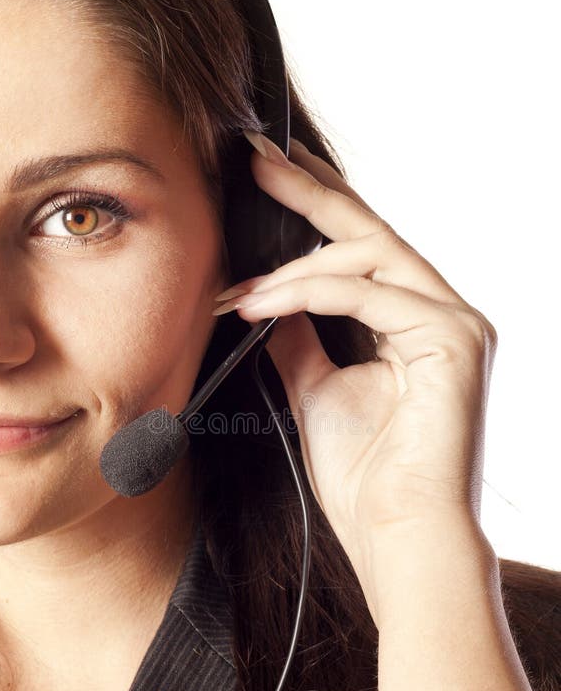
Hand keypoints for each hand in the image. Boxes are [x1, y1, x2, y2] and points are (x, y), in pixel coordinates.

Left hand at [213, 134, 497, 604]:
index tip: (265, 175)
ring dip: (293, 265)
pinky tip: (263, 300)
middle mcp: (442, 313)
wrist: (396, 535)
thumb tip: (268, 295)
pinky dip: (311, 292)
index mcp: (415, 324)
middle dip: (308, 193)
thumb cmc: (364, 474)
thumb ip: (300, 336)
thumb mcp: (316, 388)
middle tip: (254, 156)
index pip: (363, 252)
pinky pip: (371, 294)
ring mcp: (455, 323)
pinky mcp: (455, 341)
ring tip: (235, 285)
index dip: (315, 209)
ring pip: (370, 256)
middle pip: (371, 233)